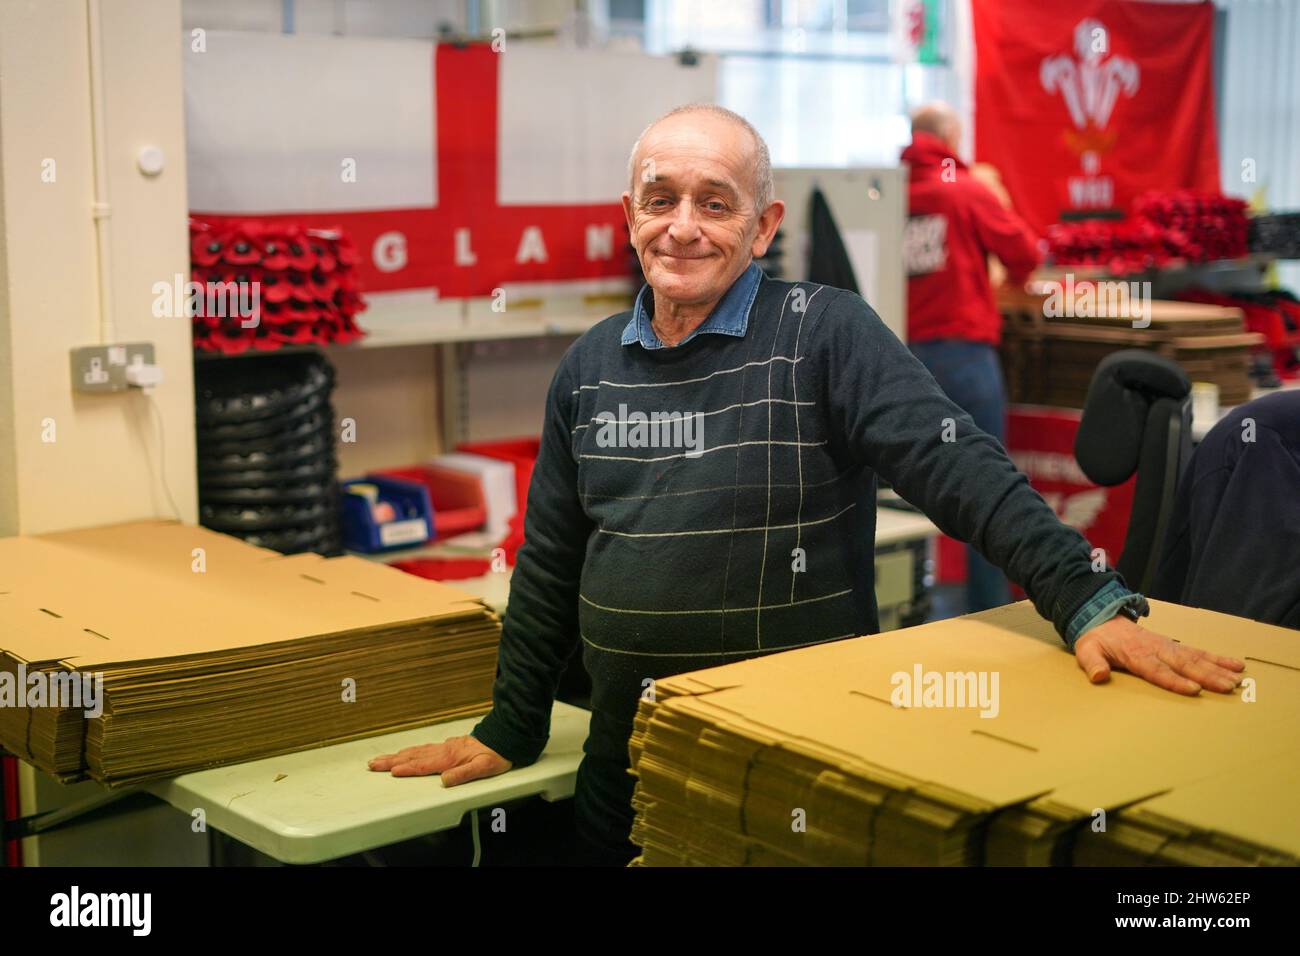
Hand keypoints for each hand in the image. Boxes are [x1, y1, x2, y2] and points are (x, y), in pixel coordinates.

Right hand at [368, 735, 511, 786]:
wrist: (504, 737)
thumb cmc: (495, 754)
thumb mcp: (484, 768)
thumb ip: (464, 775)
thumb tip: (445, 781)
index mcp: (449, 758)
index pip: (423, 766)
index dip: (407, 769)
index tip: (391, 771)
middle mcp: (443, 751)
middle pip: (413, 757)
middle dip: (391, 761)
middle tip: (373, 764)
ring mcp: (444, 747)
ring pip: (416, 751)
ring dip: (397, 755)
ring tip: (382, 759)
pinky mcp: (448, 746)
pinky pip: (424, 748)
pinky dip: (411, 750)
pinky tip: (406, 752)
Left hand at [1074, 616, 1244, 695]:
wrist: (1101, 617)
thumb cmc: (1096, 639)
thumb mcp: (1087, 650)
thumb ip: (1093, 663)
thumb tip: (1098, 676)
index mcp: (1135, 654)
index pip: (1157, 670)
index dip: (1175, 680)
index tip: (1193, 689)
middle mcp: (1156, 649)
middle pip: (1184, 664)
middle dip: (1207, 676)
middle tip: (1227, 687)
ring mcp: (1167, 646)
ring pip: (1196, 658)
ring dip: (1217, 668)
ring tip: (1238, 679)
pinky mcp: (1173, 645)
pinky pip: (1198, 652)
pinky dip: (1217, 658)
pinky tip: (1235, 665)